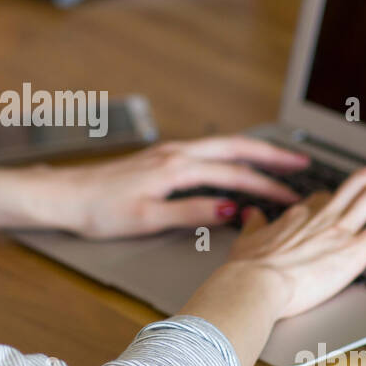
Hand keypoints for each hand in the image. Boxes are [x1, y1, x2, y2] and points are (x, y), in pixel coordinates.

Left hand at [47, 135, 310, 239]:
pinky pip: (206, 151)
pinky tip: (235, 163)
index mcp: (176, 168)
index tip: (292, 198)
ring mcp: (167, 152)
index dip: (267, 186)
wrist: (63, 196)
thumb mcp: (148, 219)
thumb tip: (231, 211)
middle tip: (301, 162)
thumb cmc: (98, 210)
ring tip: (278, 160)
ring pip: (221, 146)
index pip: (234, 175)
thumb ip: (192, 213)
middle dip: (270, 154)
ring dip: (252, 151)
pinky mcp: (159, 158)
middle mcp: (175, 153)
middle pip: (234, 148)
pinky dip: (230, 154)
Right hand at [224, 166, 365, 318]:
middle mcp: (323, 213)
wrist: (255, 285)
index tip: (350, 213)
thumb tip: (250, 214)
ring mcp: (341, 228)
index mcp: (299, 213)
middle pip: (359, 181)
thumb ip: (253, 224)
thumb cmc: (247, 270)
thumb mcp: (246, 241)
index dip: (343, 202)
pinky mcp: (355, 248)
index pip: (328, 196)